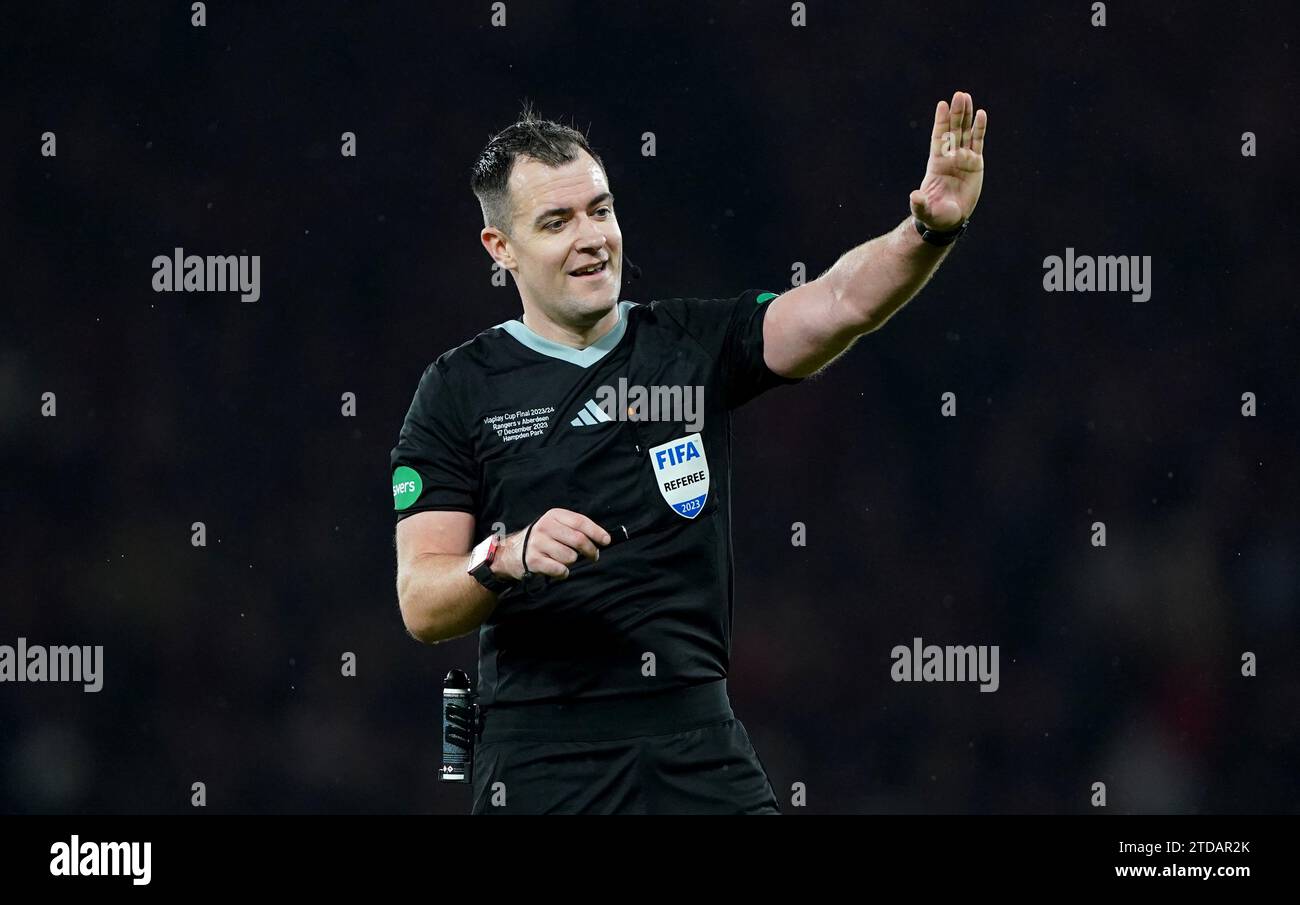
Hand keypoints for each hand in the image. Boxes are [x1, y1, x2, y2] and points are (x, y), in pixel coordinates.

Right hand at [493, 508, 611, 580]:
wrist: (512, 552)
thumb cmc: (543, 540)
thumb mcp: (556, 526)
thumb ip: (575, 530)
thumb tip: (602, 539)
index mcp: (554, 516)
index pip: (580, 522)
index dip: (596, 532)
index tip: (607, 541)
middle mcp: (545, 527)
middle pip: (578, 540)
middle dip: (591, 551)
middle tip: (594, 556)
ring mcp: (538, 544)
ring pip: (571, 557)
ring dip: (573, 562)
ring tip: (565, 560)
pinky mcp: (534, 560)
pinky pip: (560, 569)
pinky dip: (563, 572)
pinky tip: (558, 569)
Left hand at [909, 90, 987, 230]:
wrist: (949, 220)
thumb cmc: (934, 214)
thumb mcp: (925, 210)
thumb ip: (919, 203)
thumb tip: (914, 196)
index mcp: (936, 164)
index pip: (939, 138)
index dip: (941, 122)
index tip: (942, 105)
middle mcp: (949, 157)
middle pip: (953, 130)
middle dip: (956, 114)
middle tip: (959, 95)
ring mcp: (963, 159)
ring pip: (965, 132)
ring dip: (967, 115)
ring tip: (967, 97)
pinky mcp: (976, 164)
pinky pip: (978, 143)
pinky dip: (979, 129)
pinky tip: (981, 114)